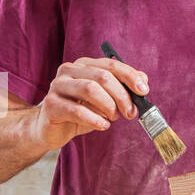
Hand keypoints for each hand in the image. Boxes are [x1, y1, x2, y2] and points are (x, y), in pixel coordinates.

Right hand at [29, 57, 147, 150]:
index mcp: (83, 65)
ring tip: (113, 118)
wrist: (50, 129)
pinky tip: (102, 125)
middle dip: (121, 96)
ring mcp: (57, 86)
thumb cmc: (79, 113)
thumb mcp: (104, 100)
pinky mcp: (50, 104)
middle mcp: (68, 70)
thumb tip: (143, 80)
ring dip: (108, 106)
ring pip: (90, 89)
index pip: (111, 65)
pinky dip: (95, 119)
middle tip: (129, 113)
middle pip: (102, 76)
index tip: (144, 91)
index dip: (130, 76)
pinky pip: (77, 110)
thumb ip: (122, 88)